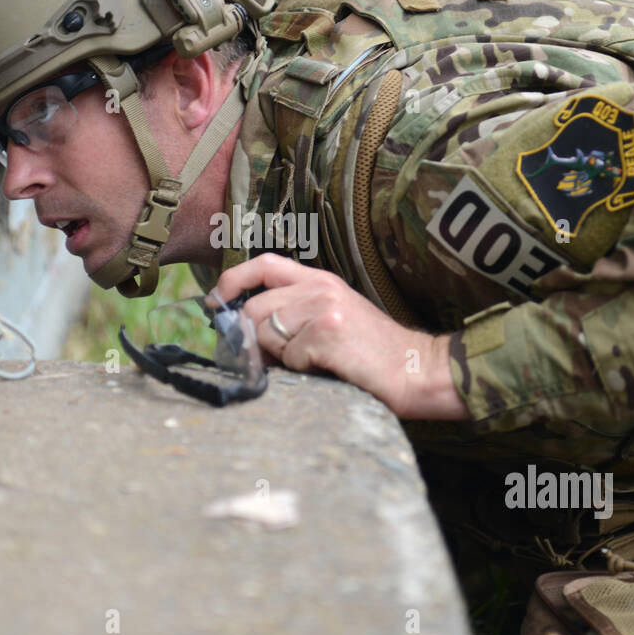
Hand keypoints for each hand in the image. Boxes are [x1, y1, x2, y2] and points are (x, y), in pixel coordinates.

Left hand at [211, 254, 467, 419]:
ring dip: (281, 358)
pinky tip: (328, 369)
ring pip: (268, 334)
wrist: (418, 369)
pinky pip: (289, 356)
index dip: (232, 280)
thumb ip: (295, 314)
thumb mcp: (335, 318)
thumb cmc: (374, 353)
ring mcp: (324, 308)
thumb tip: (246, 331)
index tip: (215, 302)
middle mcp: (320, 287)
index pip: (264, 265)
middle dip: (252, 340)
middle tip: (269, 361)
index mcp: (321, 280)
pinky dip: (301, 370)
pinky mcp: (328, 333)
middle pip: (255, 308)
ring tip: (313, 363)